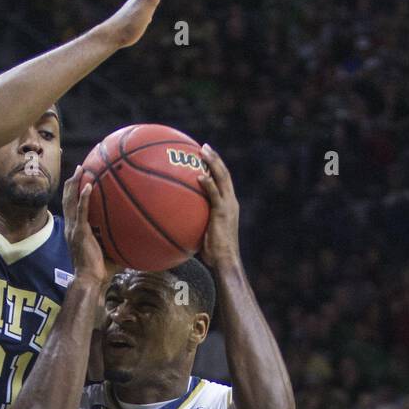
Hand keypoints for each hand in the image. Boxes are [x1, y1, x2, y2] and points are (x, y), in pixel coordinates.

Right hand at [64, 168, 116, 286]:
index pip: (71, 207)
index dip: (73, 192)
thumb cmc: (100, 270)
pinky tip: (88, 185)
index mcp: (75, 230)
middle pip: (67, 199)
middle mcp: (71, 227)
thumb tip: (135, 234)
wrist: (91, 280)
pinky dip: (83, 197)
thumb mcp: (108, 250)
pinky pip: (81, 210)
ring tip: (80, 169)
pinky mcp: (80, 232)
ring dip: (74, 183)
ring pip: (70, 201)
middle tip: (80, 167)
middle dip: (72, 182)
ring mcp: (74, 229)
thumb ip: (116, 239)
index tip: (79, 179)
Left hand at [198, 144, 240, 268]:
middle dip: (215, 158)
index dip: (216, 167)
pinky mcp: (223, 213)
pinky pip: (214, 194)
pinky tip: (199, 176)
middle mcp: (231, 202)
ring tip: (202, 152)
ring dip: (213, 163)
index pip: (224, 182)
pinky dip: (208, 184)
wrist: (225, 261)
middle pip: (224, 174)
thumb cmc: (214, 254)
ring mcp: (228, 206)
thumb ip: (195, 223)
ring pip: (222, 178)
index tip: (206, 156)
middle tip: (204, 147)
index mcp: (229, 205)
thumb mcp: (203, 234)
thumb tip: (177, 221)